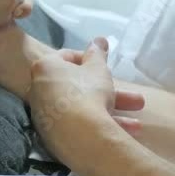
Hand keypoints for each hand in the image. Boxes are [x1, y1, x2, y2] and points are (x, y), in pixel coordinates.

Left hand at [29, 38, 144, 163]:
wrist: (79, 135)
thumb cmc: (88, 92)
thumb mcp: (98, 69)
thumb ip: (98, 53)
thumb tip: (99, 40)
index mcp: (45, 67)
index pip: (66, 56)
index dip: (88, 59)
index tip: (103, 65)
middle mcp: (38, 89)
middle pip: (76, 86)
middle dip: (108, 92)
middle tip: (132, 99)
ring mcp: (42, 113)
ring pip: (79, 108)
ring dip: (109, 113)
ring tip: (136, 125)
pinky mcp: (48, 134)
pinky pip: (75, 125)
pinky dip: (95, 127)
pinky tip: (119, 133)